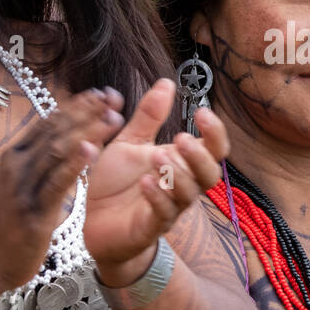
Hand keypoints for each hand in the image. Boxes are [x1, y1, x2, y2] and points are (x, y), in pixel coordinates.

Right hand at [0, 88, 125, 297]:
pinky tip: (92, 149)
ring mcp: (23, 188)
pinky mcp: (33, 212)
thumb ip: (40, 163)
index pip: (50, 121)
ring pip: (57, 150)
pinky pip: (56, 183)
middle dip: (87, 111)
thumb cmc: (5, 224)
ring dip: (87, 131)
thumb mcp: (21, 185)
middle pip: (56, 130)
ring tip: (113, 117)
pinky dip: (74, 164)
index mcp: (16, 157)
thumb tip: (66, 142)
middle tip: (114, 97)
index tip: (103, 93)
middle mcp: (18, 166)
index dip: (78, 105)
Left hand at [82, 79, 229, 285]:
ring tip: (157, 157)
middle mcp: (181, 185)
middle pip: (211, 173)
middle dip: (200, 155)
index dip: (215, 132)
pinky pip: (164, 214)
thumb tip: (167, 82)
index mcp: (181, 162)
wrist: (95, 223)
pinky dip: (157, 197)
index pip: (213, 148)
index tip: (201, 112)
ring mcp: (170, 207)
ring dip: (177, 174)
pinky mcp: (152, 227)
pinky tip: (145, 182)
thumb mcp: (129, 142)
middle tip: (181, 139)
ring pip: (190, 194)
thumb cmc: (117, 183)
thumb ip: (149, 116)